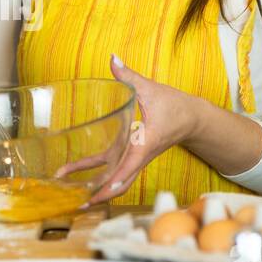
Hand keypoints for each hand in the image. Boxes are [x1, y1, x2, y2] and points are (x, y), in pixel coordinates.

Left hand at [85, 54, 202, 204]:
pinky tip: (70, 175)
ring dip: (94, 188)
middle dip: (101, 195)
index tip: (101, 192)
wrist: (192, 118)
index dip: (115, 180)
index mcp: (144, 143)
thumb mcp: (150, 88)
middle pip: (120, 184)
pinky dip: (92, 174)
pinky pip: (109, 168)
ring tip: (70, 196)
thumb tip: (113, 59)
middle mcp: (137, 156)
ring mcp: (132, 158)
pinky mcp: (128, 154)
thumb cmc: (174, 105)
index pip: (129, 167)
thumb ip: (128, 75)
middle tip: (78, 203)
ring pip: (114, 180)